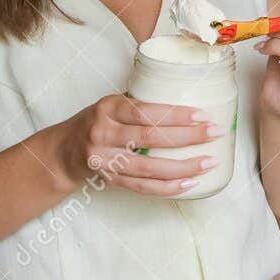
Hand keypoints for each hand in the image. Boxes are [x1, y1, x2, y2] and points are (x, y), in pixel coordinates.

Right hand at [51, 95, 219, 195]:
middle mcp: (104, 133)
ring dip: (183, 166)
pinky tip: (190, 183)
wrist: (63, 151)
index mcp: (108, 108)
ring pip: (149, 167)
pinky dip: (168, 187)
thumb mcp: (111, 104)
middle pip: (152, 137)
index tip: (203, 115)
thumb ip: (141, 102)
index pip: (146, 111)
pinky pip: (142, 187)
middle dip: (188, 136)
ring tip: (209, 162)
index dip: (176, 115)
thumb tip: (187, 91)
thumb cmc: (98, 122)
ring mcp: (105, 159)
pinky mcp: (109, 180)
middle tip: (216, 133)